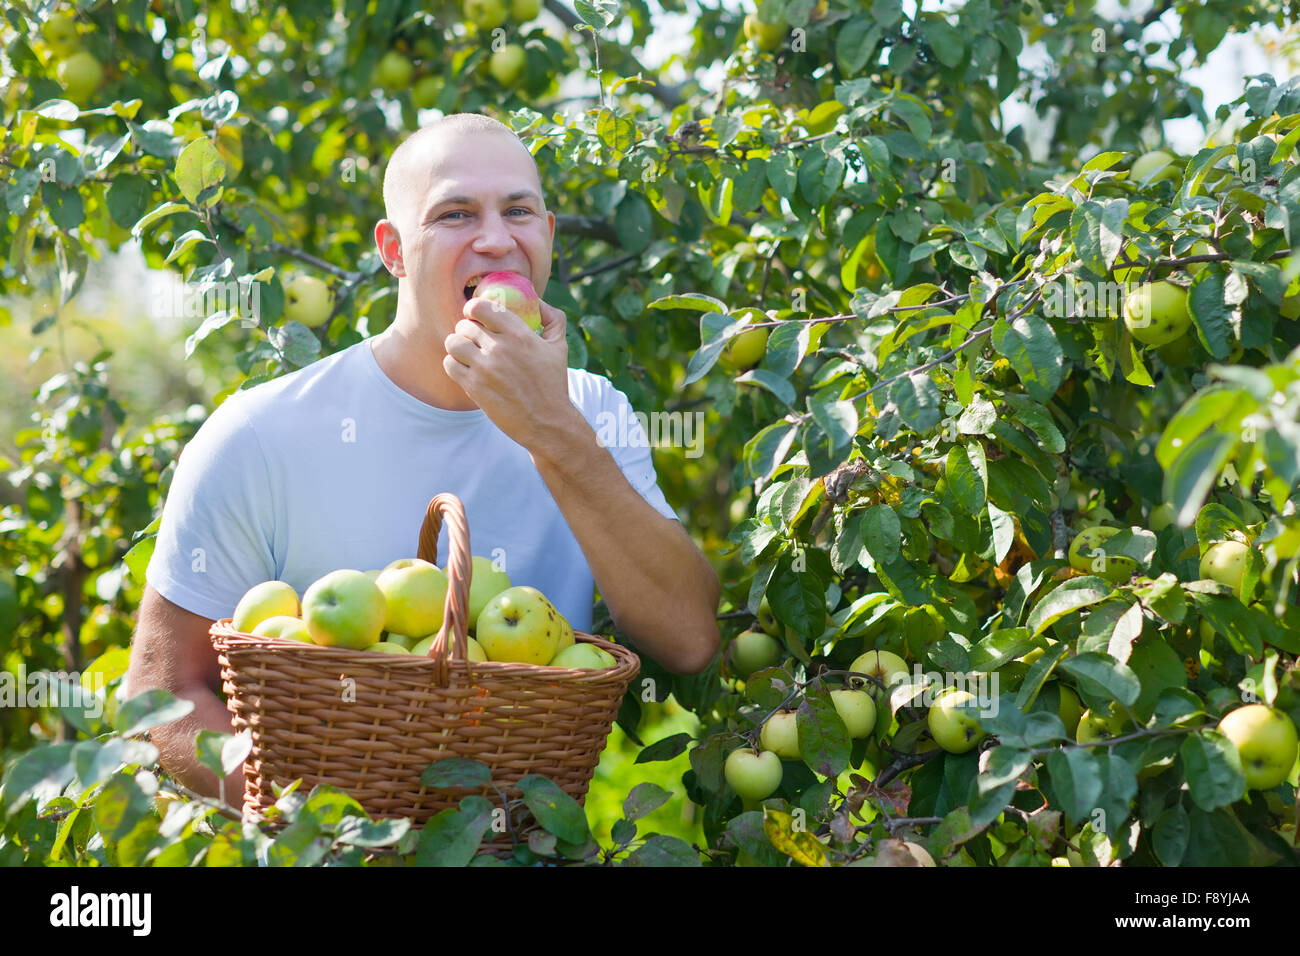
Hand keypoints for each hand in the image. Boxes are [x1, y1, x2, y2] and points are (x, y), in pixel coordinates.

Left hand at [443, 295, 577, 450]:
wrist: (547, 423)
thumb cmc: (553, 384)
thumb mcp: (559, 347)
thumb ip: (552, 318)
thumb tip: (537, 299)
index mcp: (520, 334)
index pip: (481, 307)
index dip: (473, 308)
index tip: (475, 316)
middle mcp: (500, 348)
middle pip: (465, 325)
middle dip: (467, 330)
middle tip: (474, 340)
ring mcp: (485, 367)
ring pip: (453, 342)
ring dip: (458, 347)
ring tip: (467, 354)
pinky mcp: (474, 386)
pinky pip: (449, 364)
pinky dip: (455, 365)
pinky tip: (466, 370)